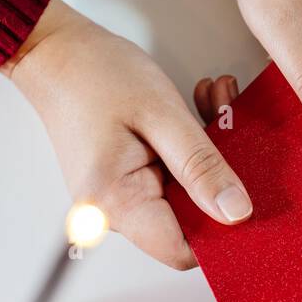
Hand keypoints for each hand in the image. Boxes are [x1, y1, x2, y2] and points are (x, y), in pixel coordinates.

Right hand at [2, 0, 251, 269]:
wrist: (53, 50)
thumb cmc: (92, 74)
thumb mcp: (162, 116)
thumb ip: (203, 167)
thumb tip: (236, 212)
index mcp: (118, 203)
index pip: (183, 250)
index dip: (222, 230)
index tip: (249, 192)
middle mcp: (115, 211)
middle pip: (190, 220)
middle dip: (221, 175)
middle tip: (228, 120)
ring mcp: (121, 196)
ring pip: (188, 194)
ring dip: (210, 151)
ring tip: (215, 102)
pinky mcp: (128, 178)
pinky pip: (174, 175)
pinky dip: (193, 146)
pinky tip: (199, 109)